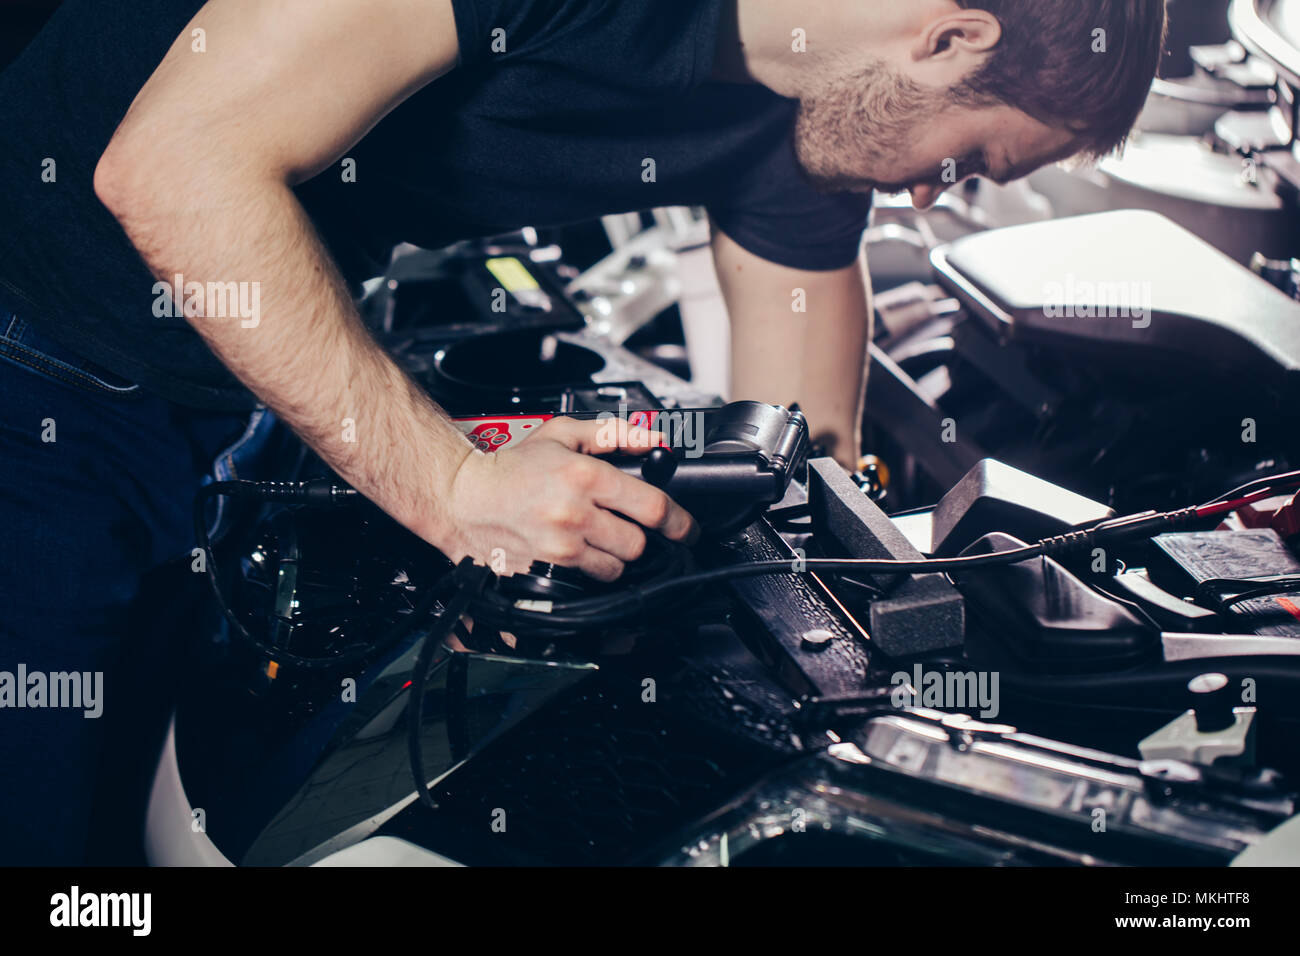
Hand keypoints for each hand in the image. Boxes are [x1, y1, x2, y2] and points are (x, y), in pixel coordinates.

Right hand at [442, 417, 698, 581]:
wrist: (465, 497)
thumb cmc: (513, 466)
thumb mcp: (563, 434)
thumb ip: (615, 434)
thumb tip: (655, 442)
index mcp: (584, 477)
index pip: (651, 506)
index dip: (678, 520)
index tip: (685, 527)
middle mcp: (574, 514)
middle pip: (638, 543)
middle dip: (639, 535)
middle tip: (624, 524)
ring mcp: (559, 547)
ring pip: (617, 566)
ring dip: (616, 554)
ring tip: (596, 535)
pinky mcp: (547, 570)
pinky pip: (589, 580)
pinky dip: (592, 569)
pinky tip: (580, 551)